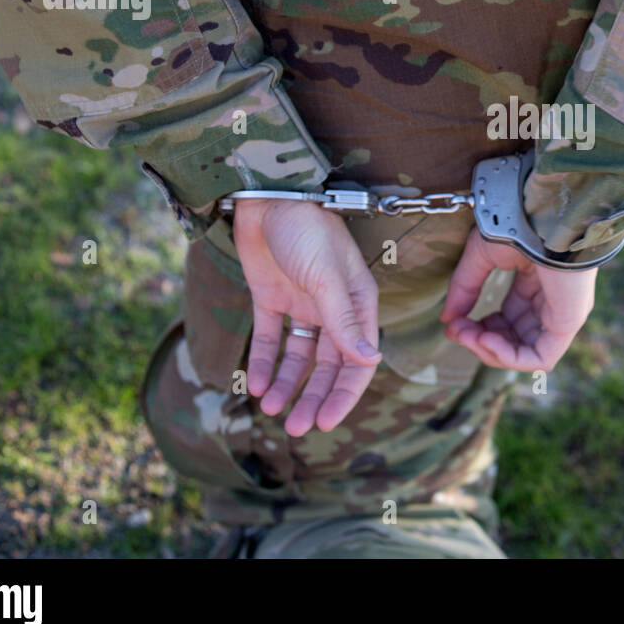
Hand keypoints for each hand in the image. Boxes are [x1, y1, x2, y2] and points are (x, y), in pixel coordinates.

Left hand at [232, 198, 380, 435]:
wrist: (266, 195)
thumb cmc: (307, 229)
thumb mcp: (326, 277)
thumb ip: (343, 321)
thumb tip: (368, 361)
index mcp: (358, 304)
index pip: (357, 360)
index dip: (344, 394)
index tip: (326, 422)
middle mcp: (333, 308)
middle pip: (327, 365)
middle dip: (313, 397)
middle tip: (296, 428)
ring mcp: (301, 304)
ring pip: (299, 358)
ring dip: (287, 385)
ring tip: (270, 411)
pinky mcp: (270, 298)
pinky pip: (270, 339)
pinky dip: (264, 363)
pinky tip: (255, 386)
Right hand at [439, 229, 597, 371]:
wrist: (543, 209)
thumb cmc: (519, 221)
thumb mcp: (482, 255)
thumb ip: (465, 288)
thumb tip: (446, 320)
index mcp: (538, 283)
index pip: (509, 319)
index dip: (479, 327)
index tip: (452, 324)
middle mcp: (554, 302)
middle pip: (515, 338)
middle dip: (481, 340)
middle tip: (457, 331)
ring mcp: (564, 314)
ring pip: (527, 353)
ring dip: (490, 351)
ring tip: (468, 336)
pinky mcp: (569, 322)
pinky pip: (540, 358)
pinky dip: (508, 357)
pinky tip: (485, 341)